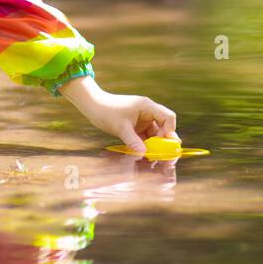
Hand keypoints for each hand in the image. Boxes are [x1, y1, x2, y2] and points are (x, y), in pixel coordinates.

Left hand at [59, 76, 177, 152]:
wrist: (92, 106)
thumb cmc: (106, 111)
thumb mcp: (121, 128)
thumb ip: (133, 141)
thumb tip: (143, 154)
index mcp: (147, 106)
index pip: (168, 117)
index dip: (170, 131)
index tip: (165, 144)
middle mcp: (147, 112)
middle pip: (163, 127)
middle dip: (163, 141)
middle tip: (164, 155)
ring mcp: (142, 119)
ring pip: (154, 134)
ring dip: (154, 145)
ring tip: (153, 157)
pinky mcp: (136, 125)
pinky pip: (145, 136)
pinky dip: (145, 144)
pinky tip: (143, 153)